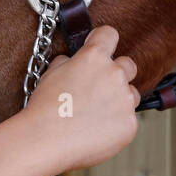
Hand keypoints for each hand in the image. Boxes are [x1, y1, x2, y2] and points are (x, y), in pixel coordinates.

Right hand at [24, 25, 139, 171]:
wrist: (46, 141)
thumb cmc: (44, 108)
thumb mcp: (50, 74)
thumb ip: (68, 62)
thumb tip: (72, 62)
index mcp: (94, 57)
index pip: (109, 34)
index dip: (103, 40)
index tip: (99, 46)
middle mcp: (114, 74)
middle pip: (128, 65)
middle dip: (117, 73)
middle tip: (99, 88)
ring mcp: (125, 100)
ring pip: (131, 95)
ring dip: (119, 100)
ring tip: (95, 115)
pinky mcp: (130, 124)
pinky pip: (128, 120)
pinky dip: (116, 125)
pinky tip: (96, 132)